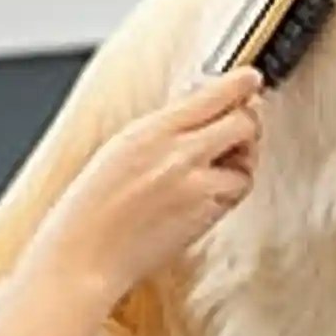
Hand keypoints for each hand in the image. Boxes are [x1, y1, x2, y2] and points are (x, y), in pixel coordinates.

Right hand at [18, 68, 262, 306]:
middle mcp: (177, 153)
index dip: (240, 84)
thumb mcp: (121, 147)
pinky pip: (238, 189)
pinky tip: (206, 194)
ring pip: (248, 158)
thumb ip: (166, 126)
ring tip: (210, 169)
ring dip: (240, 160)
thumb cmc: (93, 206)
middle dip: (248, 122)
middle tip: (238, 129)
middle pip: (244, 121)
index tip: (250, 79)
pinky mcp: (207, 213)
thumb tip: (205, 104)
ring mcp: (196, 185)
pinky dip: (231, 188)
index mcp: (150, 130)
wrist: (84, 257)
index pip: (212, 94)